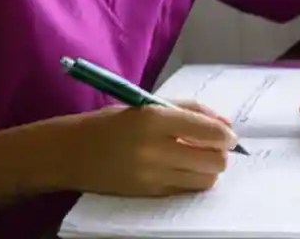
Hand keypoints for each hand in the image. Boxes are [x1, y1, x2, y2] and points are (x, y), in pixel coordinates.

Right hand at [60, 100, 238, 196]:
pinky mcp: (148, 194)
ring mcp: (152, 176)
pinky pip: (187, 190)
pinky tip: (182, 169)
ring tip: (198, 157)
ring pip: (205, 179)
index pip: (207, 131)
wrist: (70, 153)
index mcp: (153, 120)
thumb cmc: (110, 123)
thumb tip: (225, 124)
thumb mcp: (147, 105)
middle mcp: (154, 150)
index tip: (229, 134)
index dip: (226, 134)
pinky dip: (193, 180)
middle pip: (213, 160)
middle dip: (221, 153)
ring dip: (209, 168)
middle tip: (215, 146)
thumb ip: (189, 110)